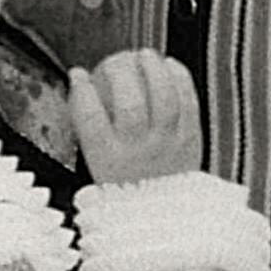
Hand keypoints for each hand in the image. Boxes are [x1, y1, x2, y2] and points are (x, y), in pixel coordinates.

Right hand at [67, 51, 207, 186]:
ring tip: (145, 55)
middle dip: (120, 73)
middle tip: (116, 59)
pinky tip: (169, 66)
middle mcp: (138, 152)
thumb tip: (80, 86)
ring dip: (153, 70)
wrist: (164, 215)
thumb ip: (90, 129)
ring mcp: (167, 145)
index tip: (79, 74)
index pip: (91, 120)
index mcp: (107, 161)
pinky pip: (188, 102)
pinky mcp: (190, 140)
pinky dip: (179, 79)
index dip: (82, 91)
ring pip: (164, 99)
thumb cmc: (126, 185)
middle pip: (130, 105)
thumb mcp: (98, 165)